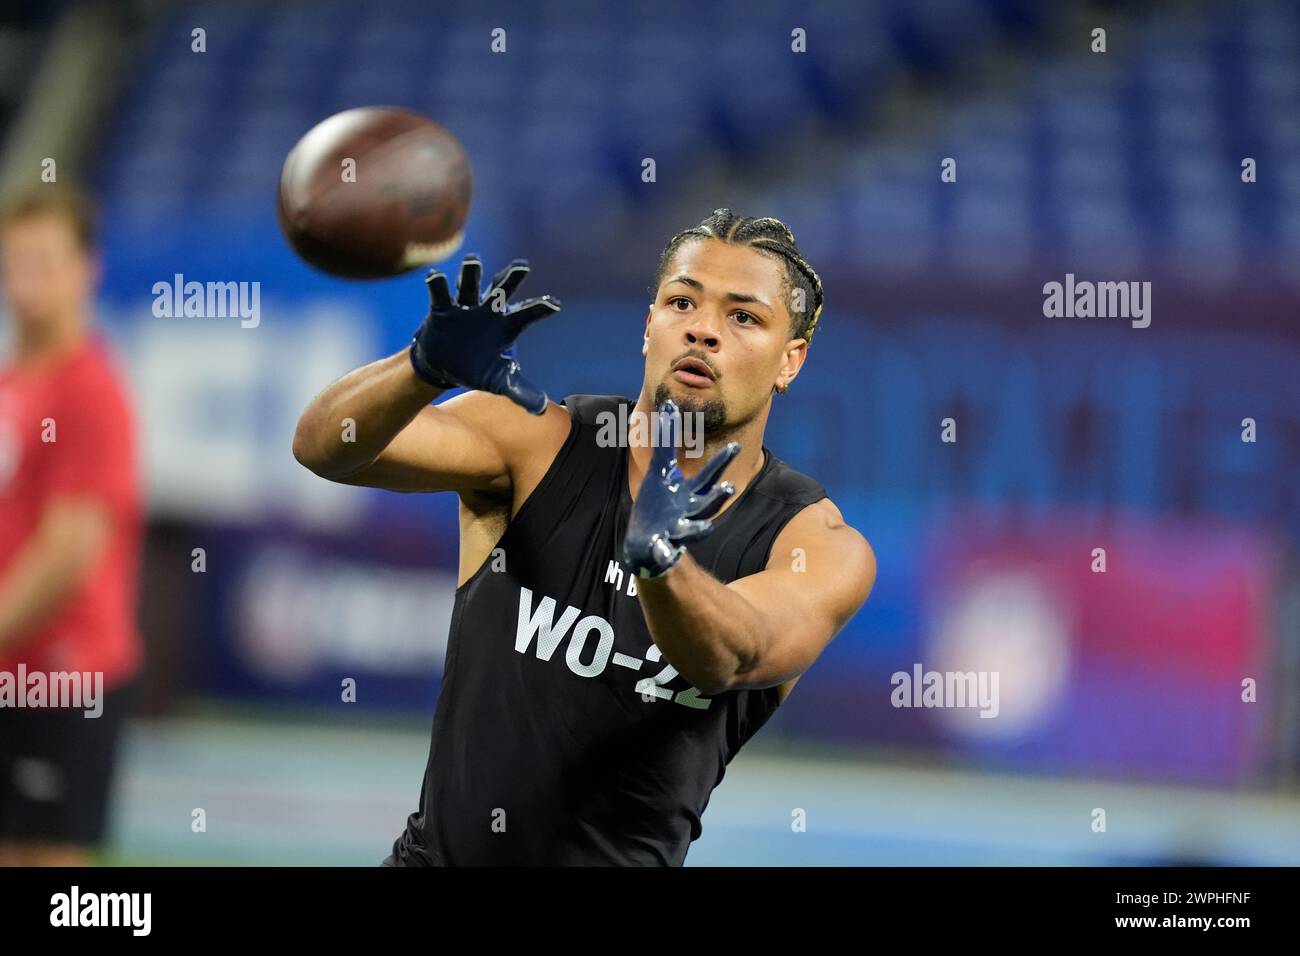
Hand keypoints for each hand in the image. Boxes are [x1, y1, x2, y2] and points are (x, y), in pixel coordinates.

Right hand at [409, 255, 559, 414]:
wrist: (446, 367)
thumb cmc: (479, 368)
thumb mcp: (500, 381)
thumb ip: (520, 392)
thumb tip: (541, 410)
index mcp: (507, 325)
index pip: (527, 314)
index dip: (540, 308)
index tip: (554, 305)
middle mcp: (488, 310)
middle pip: (501, 290)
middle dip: (510, 278)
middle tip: (522, 267)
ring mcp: (465, 307)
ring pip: (470, 285)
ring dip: (471, 274)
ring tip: (473, 261)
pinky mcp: (442, 309)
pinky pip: (440, 294)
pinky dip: (438, 285)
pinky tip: (436, 277)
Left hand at [622, 400, 739, 577]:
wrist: (644, 539)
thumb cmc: (657, 501)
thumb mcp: (660, 470)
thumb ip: (666, 440)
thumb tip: (669, 405)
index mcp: (689, 493)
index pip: (709, 476)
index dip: (721, 463)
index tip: (735, 445)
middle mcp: (688, 512)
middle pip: (707, 504)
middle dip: (717, 497)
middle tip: (729, 487)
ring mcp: (676, 531)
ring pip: (693, 530)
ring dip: (699, 530)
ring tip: (706, 529)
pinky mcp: (661, 547)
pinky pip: (665, 551)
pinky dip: (665, 552)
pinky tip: (664, 549)